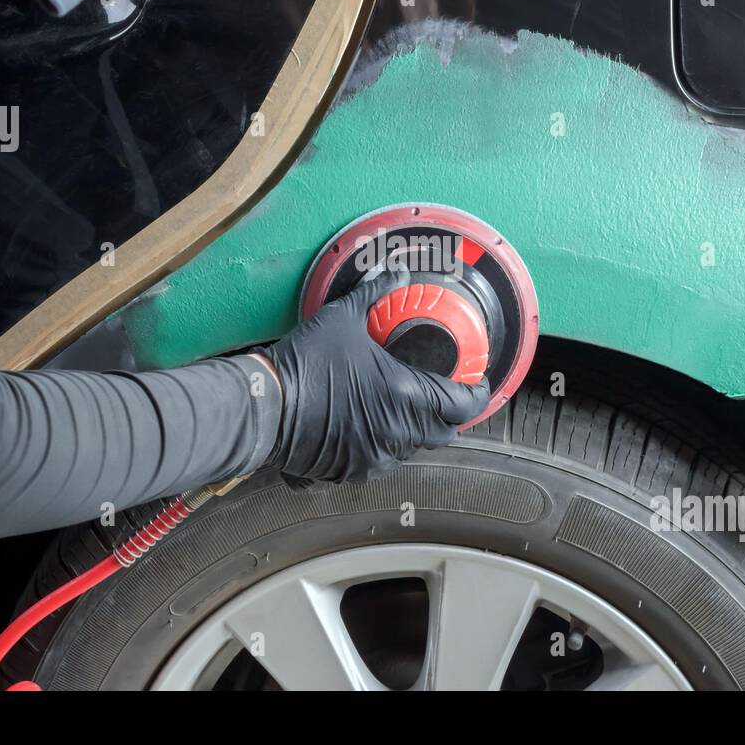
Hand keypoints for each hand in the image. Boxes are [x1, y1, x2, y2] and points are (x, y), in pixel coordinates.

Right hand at [261, 269, 491, 485]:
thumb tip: (395, 273)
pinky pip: (381, 462)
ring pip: (412, 449)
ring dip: (413, 432)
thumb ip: (375, 293)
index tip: (478, 385)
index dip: (478, 395)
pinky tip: (369, 427)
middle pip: (444, 433)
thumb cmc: (306, 362)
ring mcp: (376, 455)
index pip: (465, 405)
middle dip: (447, 416)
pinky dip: (383, 446)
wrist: (266, 405)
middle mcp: (398, 431)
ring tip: (400, 409)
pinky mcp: (352, 471)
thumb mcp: (343, 318)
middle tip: (440, 396)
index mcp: (407, 395)